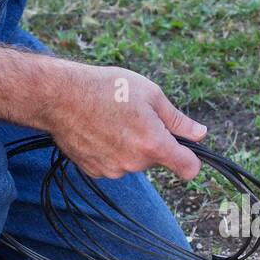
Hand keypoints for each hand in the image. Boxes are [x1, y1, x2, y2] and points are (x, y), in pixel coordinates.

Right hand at [42, 64, 206, 180]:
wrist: (59, 96)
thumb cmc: (106, 88)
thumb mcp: (151, 94)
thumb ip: (178, 119)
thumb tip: (199, 133)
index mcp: (154, 144)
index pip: (189, 168)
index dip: (192, 159)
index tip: (186, 150)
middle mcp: (135, 163)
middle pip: (157, 159)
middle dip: (153, 141)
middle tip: (135, 116)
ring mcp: (113, 170)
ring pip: (133, 161)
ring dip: (130, 146)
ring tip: (113, 120)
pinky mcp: (94, 171)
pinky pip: (113, 163)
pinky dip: (111, 151)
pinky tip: (99, 130)